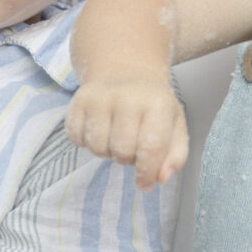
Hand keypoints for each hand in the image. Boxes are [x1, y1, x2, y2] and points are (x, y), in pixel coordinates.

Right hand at [66, 72, 188, 189]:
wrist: (126, 69)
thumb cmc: (153, 104)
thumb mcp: (174, 125)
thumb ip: (175, 155)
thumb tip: (160, 178)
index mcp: (157, 103)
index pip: (150, 147)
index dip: (147, 172)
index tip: (145, 183)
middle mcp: (127, 97)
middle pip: (122, 151)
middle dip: (127, 159)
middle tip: (132, 146)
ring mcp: (100, 97)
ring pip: (97, 147)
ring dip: (107, 152)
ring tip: (116, 137)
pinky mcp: (79, 99)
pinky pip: (77, 138)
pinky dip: (86, 142)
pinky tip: (99, 129)